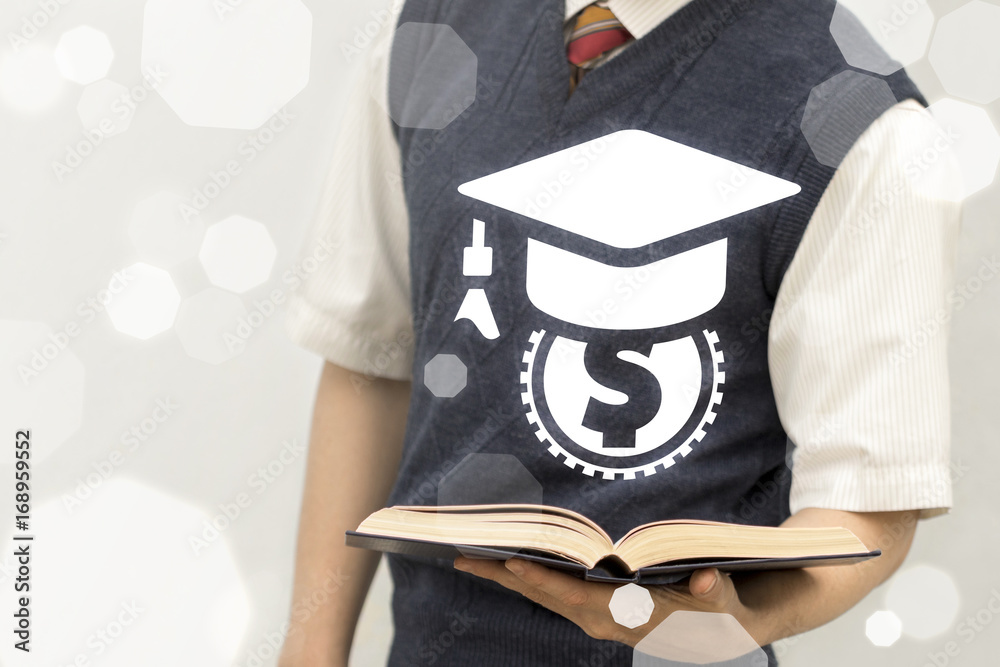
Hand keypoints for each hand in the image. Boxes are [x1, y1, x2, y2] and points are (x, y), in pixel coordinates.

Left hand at [453, 557, 759, 647]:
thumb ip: (714, 593)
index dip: (544, 581)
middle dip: (504, 577)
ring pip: (545, 596)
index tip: (512, 564)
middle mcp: (603, 619)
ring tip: (471, 559)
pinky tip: (507, 566)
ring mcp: (596, 616)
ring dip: (507, 579)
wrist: (724, 630)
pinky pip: (554, 595)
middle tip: (463, 556)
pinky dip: (527, 580)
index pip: (576, 597)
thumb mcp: (725, 601)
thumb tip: (708, 582)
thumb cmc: (722, 609)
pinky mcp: (595, 610)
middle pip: (546, 596)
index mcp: (628, 616)